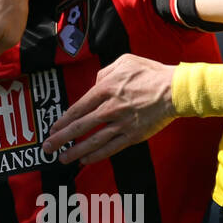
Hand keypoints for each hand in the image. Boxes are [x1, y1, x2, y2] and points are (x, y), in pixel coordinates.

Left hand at [44, 54, 175, 166]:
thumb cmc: (151, 73)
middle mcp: (109, 108)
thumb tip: (95, 84)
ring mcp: (120, 123)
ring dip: (75, 151)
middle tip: (47, 147)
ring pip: (93, 140)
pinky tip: (84, 160)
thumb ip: (105, 72)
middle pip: (80, 126)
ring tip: (62, 158)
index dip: (64, 120)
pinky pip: (110, 148)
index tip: (53, 128)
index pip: (78, 107)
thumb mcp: (125, 61)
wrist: (174, 90)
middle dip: (61, 138)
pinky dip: (96, 155)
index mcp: (105, 88)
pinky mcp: (132, 135)